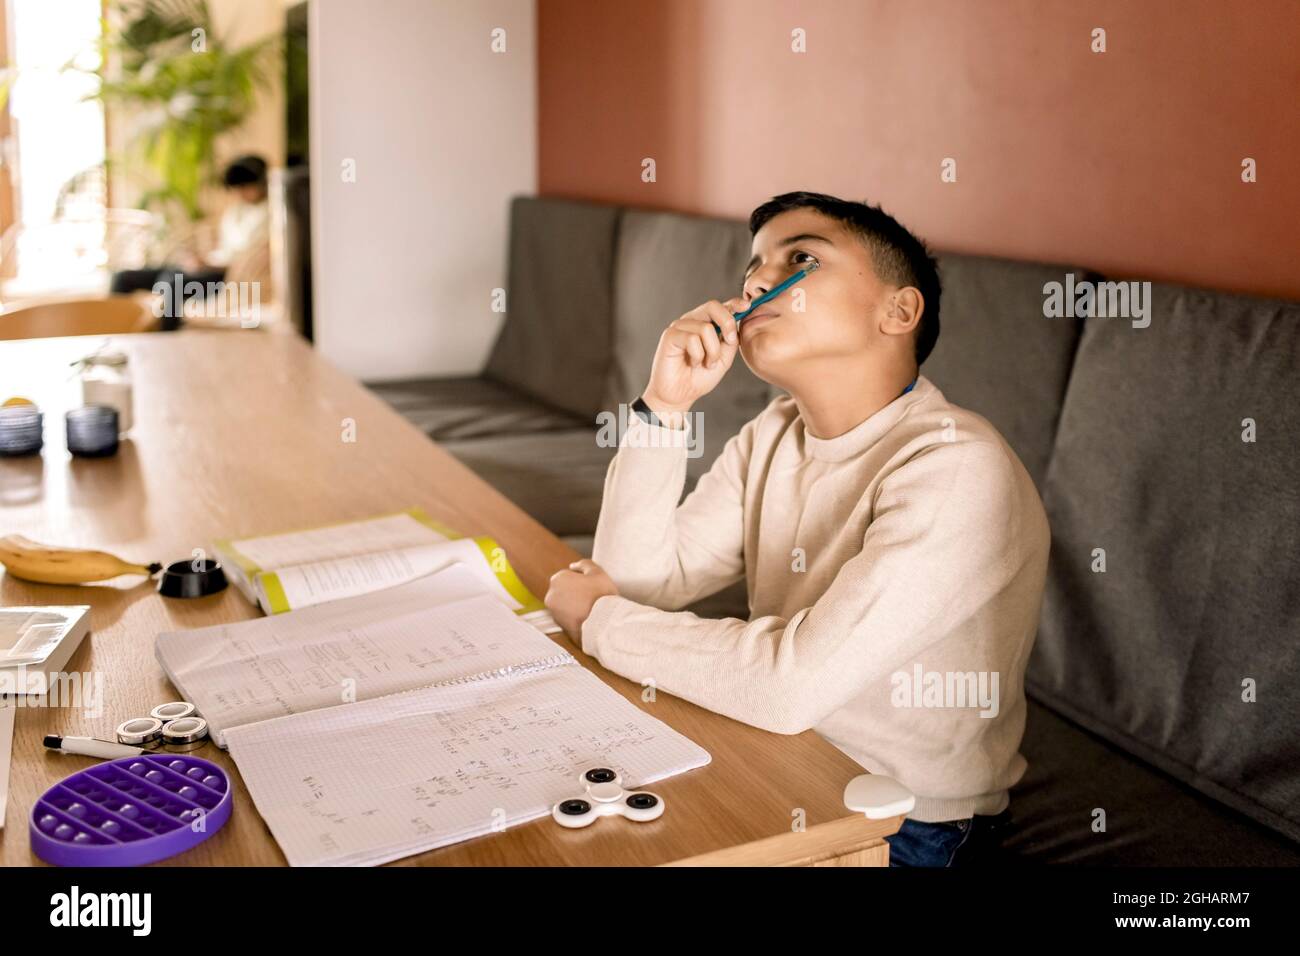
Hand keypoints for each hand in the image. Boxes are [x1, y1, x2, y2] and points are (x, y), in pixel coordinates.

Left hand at [545, 558, 618, 641]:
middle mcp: (551, 595)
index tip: (593, 586)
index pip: (570, 576)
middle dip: (577, 593)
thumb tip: (573, 566)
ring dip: (576, 605)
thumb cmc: (601, 595)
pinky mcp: (559, 626)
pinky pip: (569, 618)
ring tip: (592, 608)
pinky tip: (588, 618)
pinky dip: (576, 618)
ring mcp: (553, 613)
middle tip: (593, 597)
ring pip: (566, 605)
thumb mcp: (597, 571)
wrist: (604, 623)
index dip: (584, 580)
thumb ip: (584, 564)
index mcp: (557, 579)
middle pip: (566, 591)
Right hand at [641, 297, 746, 415]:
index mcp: (705, 323)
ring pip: (705, 328)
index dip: (734, 304)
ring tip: (706, 364)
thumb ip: (731, 341)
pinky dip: (698, 356)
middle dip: (727, 322)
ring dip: (712, 351)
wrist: (680, 395)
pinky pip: (692, 339)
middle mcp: (692, 321)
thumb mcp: (724, 358)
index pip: (720, 307)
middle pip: (712, 306)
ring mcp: (680, 326)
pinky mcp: (670, 335)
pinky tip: (693, 364)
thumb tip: (737, 325)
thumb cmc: (699, 377)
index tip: (747, 306)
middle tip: (729, 341)